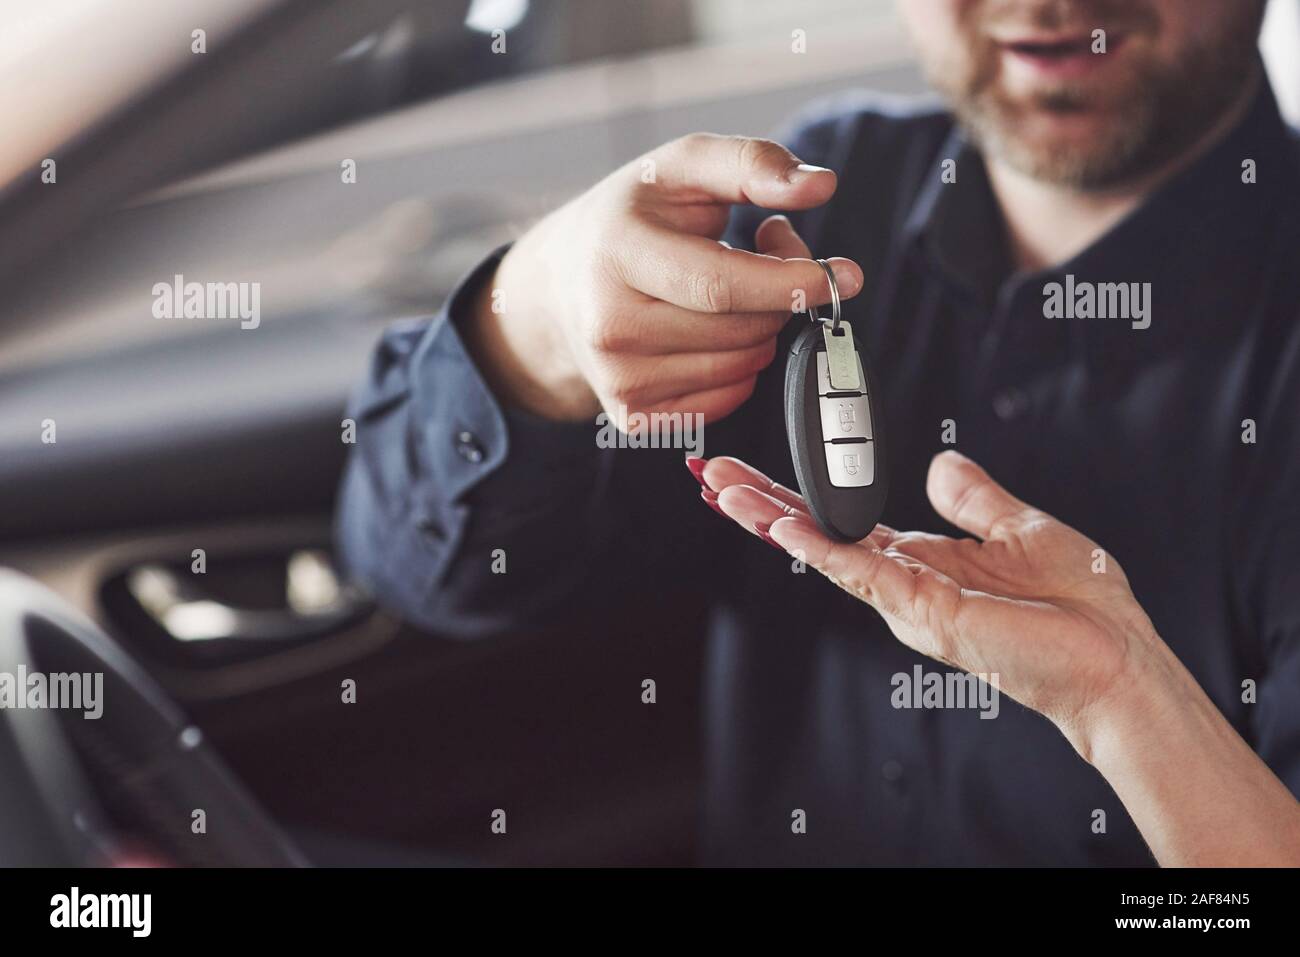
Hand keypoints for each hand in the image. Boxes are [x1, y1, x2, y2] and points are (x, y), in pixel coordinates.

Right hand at [464, 134, 863, 422]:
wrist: (561, 285)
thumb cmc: (631, 219)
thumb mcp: (680, 167)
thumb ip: (752, 164)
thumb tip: (821, 186)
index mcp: (616, 255)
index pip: (720, 285)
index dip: (791, 284)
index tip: (845, 276)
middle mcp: (610, 326)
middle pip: (741, 330)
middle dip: (782, 296)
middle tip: (775, 254)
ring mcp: (619, 380)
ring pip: (742, 366)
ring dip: (764, 329)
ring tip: (734, 288)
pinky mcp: (634, 417)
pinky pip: (728, 398)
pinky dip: (741, 364)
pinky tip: (714, 328)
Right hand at [694, 450, 1163, 754]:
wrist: (1115, 660)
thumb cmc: (1078, 607)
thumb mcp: (1019, 527)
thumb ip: (973, 497)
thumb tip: (939, 463)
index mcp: (920, 560)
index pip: (841, 522)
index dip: (794, 496)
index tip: (751, 472)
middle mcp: (902, 582)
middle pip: (815, 536)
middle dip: (759, 504)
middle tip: (708, 474)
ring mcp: (907, 600)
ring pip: (823, 553)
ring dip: (770, 521)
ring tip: (721, 492)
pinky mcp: (925, 610)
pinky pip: (861, 572)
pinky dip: (818, 548)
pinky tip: (782, 527)